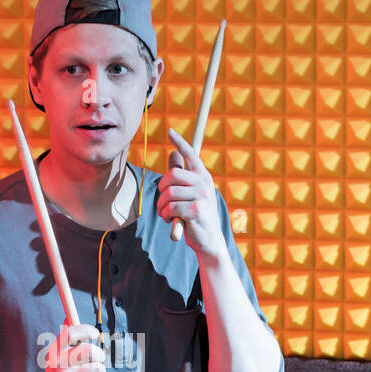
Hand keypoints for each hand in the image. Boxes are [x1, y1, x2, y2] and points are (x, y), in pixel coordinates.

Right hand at [35, 323, 107, 371]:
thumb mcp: (56, 354)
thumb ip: (65, 337)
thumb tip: (69, 316)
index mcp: (54, 351)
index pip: (70, 333)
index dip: (86, 330)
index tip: (95, 333)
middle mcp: (58, 365)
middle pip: (89, 350)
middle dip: (99, 354)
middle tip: (98, 358)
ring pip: (99, 368)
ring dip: (100, 370)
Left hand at [157, 128, 226, 262]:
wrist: (209, 241)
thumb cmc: (196, 216)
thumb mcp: (190, 194)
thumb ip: (182, 177)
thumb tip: (172, 155)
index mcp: (203, 177)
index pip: (191, 154)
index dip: (179, 142)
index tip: (170, 130)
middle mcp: (204, 183)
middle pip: (172, 174)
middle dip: (161, 188)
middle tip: (163, 202)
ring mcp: (201, 196)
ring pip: (168, 193)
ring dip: (161, 206)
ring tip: (166, 214)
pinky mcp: (195, 210)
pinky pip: (170, 207)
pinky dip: (165, 215)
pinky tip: (170, 220)